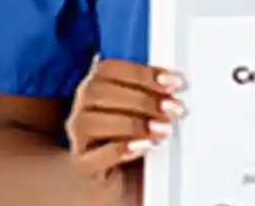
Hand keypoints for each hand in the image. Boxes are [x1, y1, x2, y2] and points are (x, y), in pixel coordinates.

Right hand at [65, 59, 186, 201]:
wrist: (124, 184)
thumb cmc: (135, 143)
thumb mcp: (145, 114)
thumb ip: (153, 96)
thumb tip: (175, 86)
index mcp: (94, 88)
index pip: (108, 69)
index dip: (141, 72)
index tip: (174, 81)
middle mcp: (81, 109)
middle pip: (99, 92)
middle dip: (142, 98)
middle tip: (174, 108)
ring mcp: (78, 138)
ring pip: (91, 122)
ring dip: (132, 123)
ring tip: (164, 130)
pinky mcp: (83, 167)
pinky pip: (94, 157)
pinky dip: (121, 149)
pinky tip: (145, 146)